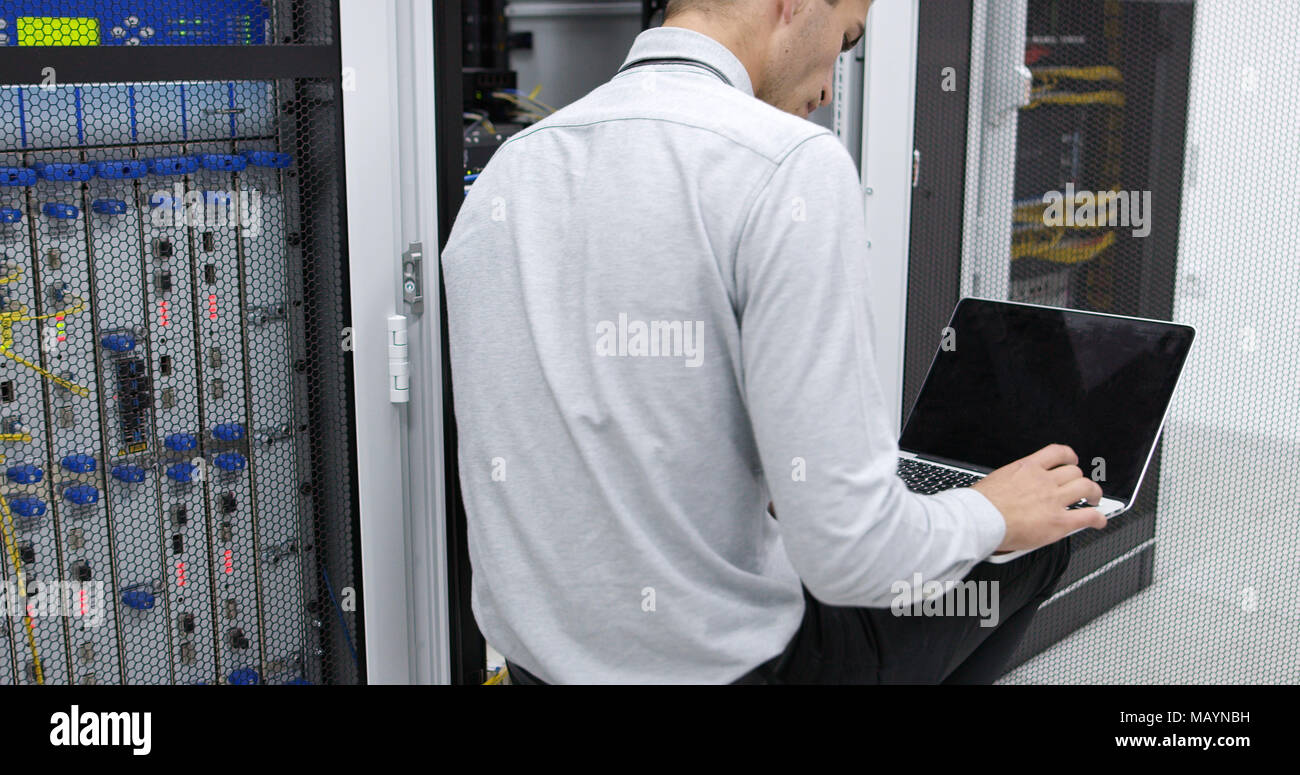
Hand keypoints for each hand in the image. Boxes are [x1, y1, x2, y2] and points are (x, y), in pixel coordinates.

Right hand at [971, 444, 1106, 552]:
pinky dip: (1098, 518)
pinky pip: (1088, 516)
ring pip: (1086, 488)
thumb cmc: (980, 505)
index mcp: (1027, 468)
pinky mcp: (1059, 522)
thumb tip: (1011, 490)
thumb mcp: (996, 481)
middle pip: (1074, 472)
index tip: (1071, 461)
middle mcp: (1044, 481)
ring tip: (1093, 500)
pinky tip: (1100, 521)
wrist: (980, 520)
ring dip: (1093, 494)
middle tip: (1081, 487)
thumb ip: (1011, 482)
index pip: (1056, 453)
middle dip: (1080, 479)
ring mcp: (1054, 500)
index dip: (1069, 456)